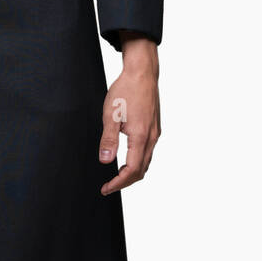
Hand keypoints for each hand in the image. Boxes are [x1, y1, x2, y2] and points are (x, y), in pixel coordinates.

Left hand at [98, 35, 159, 194]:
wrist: (142, 73)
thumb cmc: (126, 89)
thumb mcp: (111, 114)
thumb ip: (108, 139)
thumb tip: (105, 161)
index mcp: (141, 136)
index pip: (132, 170)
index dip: (119, 183)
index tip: (106, 188)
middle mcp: (152, 137)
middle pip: (142, 170)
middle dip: (126, 181)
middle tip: (109, 185)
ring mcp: (155, 133)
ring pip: (147, 161)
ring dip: (133, 172)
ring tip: (116, 174)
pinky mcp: (155, 127)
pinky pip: (149, 151)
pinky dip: (138, 161)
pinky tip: (127, 158)